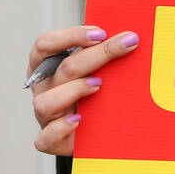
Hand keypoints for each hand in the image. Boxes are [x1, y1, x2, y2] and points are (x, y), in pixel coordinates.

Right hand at [29, 25, 138, 155]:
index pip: (45, 44)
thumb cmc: (94, 90)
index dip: (71, 36)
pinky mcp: (50, 140)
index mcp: (46, 65)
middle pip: (62, 68)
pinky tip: (79, 121)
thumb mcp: (95, 67)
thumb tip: (131, 35)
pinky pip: (44, 138)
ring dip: (75, 90)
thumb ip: (104, 52)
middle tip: (125, 45)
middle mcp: (43, 88)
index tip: (102, 33)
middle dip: (96, 55)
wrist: (93, 128)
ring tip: (99, 85)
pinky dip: (60, 129)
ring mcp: (44, 115)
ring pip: (46, 102)